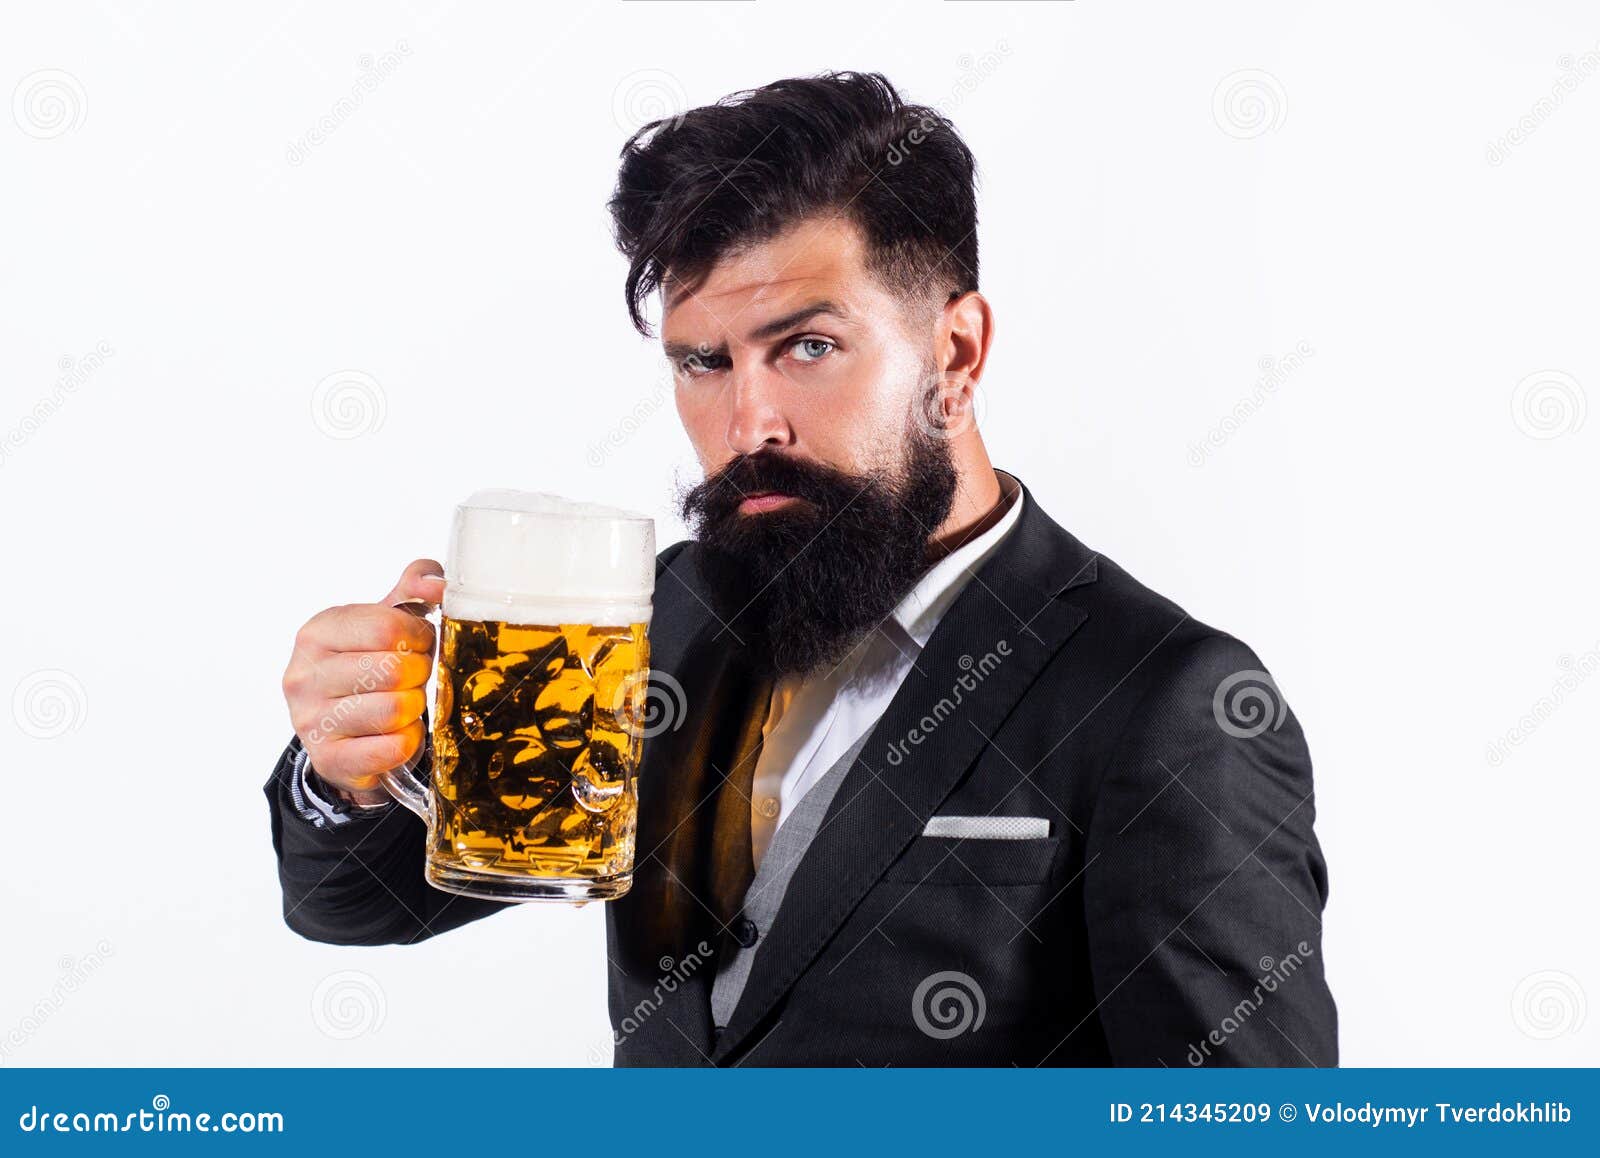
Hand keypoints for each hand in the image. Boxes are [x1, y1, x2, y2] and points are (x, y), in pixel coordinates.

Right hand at [281, 559, 443, 804]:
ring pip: (395, 710)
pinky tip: (397, 734)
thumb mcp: (386, 620)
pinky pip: (393, 748)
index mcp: (318, 632)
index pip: (388, 627)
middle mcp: (304, 674)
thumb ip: (414, 589)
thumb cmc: (370, 666)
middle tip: (413, 678)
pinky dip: (408, 741)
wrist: (344, 733)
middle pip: (395, 670)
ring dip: (414, 708)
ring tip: (404, 705)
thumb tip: (438, 585)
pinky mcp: (328, 759)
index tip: (419, 645)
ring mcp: (310, 720)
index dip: (419, 637)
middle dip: (419, 674)